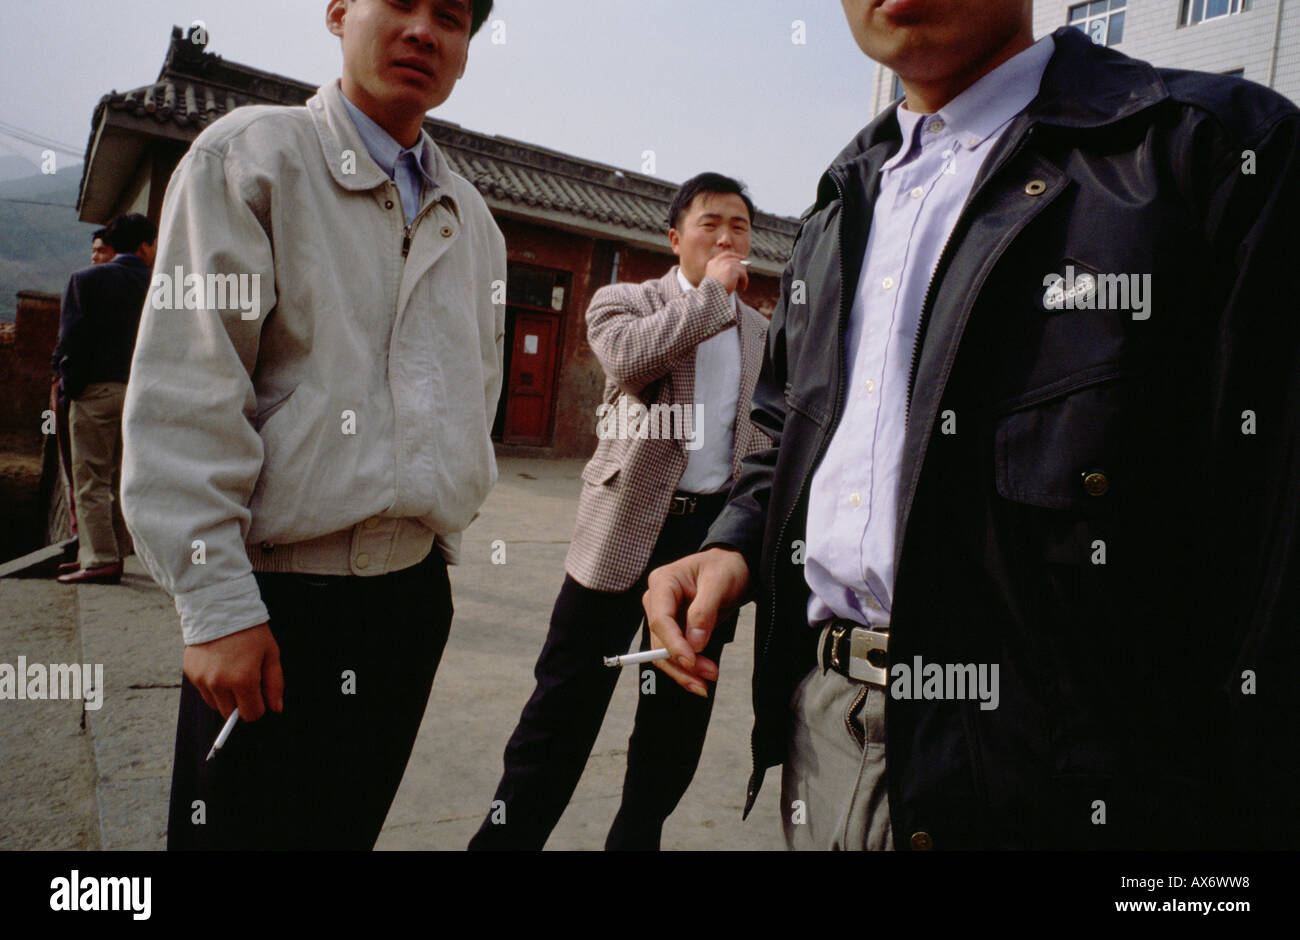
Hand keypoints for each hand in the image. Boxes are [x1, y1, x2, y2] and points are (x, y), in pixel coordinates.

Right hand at [183, 623, 283, 720]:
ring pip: (216, 705)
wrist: (220, 608)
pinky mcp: (190, 674)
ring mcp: (202, 680)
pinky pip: (203, 692)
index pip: (251, 714)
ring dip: (226, 696)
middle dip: (241, 703)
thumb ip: (274, 684)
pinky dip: (212, 686)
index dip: (258, 707)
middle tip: (247, 681)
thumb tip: (275, 708)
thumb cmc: (250, 631)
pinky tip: (219, 666)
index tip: (260, 694)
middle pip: (231, 713)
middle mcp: (219, 683)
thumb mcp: (271, 653)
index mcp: (243, 679)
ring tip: (232, 671)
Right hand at [642, 548, 750, 695]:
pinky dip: (687, 668)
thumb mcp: (719, 582)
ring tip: (706, 682)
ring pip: (663, 653)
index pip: (660, 620)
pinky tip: (701, 676)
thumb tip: (694, 643)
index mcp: (663, 582)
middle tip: (706, 677)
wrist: (732, 567)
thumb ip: (704, 611)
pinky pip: (675, 653)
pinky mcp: (674, 629)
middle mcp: (657, 600)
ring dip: (684, 671)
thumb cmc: (725, 567)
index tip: (691, 662)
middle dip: (680, 663)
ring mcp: (664, 616)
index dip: (673, 644)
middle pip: (659, 641)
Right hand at [704, 251, 749, 294]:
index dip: (736, 256)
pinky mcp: (732, 269)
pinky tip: (742, 288)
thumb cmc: (714, 291)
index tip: (743, 258)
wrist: (712, 296)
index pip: (726, 255)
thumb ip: (724, 270)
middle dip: (741, 269)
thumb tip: (741, 266)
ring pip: (741, 267)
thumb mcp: (716, 278)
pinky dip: (744, 282)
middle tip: (743, 278)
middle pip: (736, 261)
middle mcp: (718, 261)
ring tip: (740, 286)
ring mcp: (725, 264)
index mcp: (713, 263)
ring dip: (742, 278)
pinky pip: (743, 274)